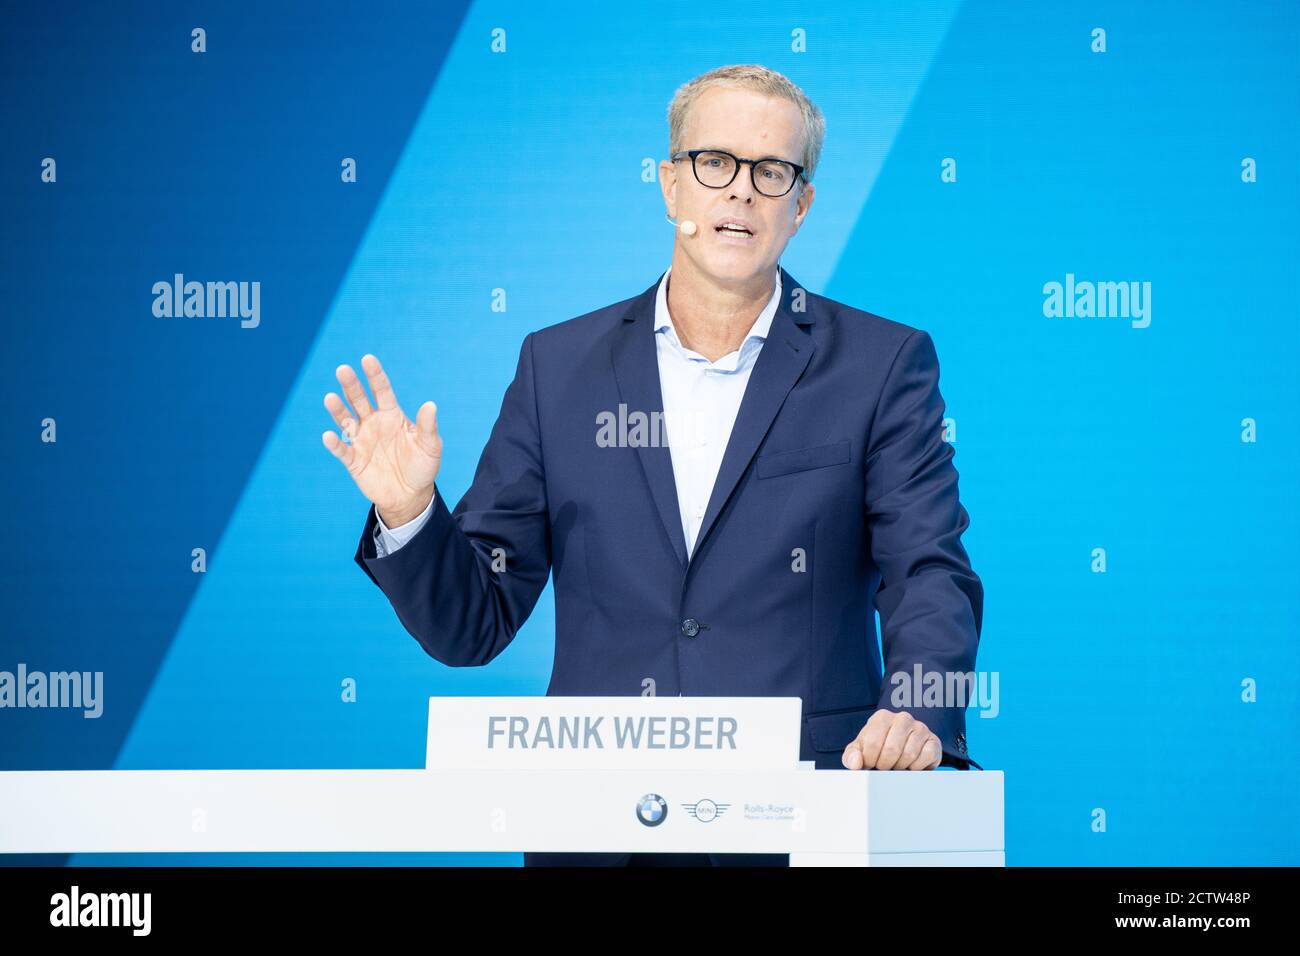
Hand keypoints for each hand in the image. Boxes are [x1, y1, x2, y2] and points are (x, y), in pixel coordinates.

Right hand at [322, 354, 440, 525]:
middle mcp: (373, 423)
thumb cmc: (422, 466)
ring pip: (346, 420)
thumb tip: (430, 405)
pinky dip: (334, 444)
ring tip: (330, 398)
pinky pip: (342, 450)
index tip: (367, 359)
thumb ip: (428, 426)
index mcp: (392, 415)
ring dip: (338, 410)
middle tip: (343, 369)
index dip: (375, 375)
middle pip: (359, 400)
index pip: (382, 390)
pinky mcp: (354, 460)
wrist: (411, 495)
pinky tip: (328, 436)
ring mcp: (362, 441)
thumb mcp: (430, 446)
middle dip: (351, 385)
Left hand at [842, 709, 941, 770]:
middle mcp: (903, 718)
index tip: (870, 765)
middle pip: (892, 750)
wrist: (900, 752)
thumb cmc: (877, 750)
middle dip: (885, 765)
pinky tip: (911, 766)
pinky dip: (916, 767)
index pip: (873, 743)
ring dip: (900, 767)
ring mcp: (920, 728)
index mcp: (882, 717)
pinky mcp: (934, 741)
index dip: (870, 760)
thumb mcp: (860, 751)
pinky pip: (925, 757)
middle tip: (884, 768)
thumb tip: (856, 763)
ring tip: (896, 766)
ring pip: (909, 755)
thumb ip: (851, 756)